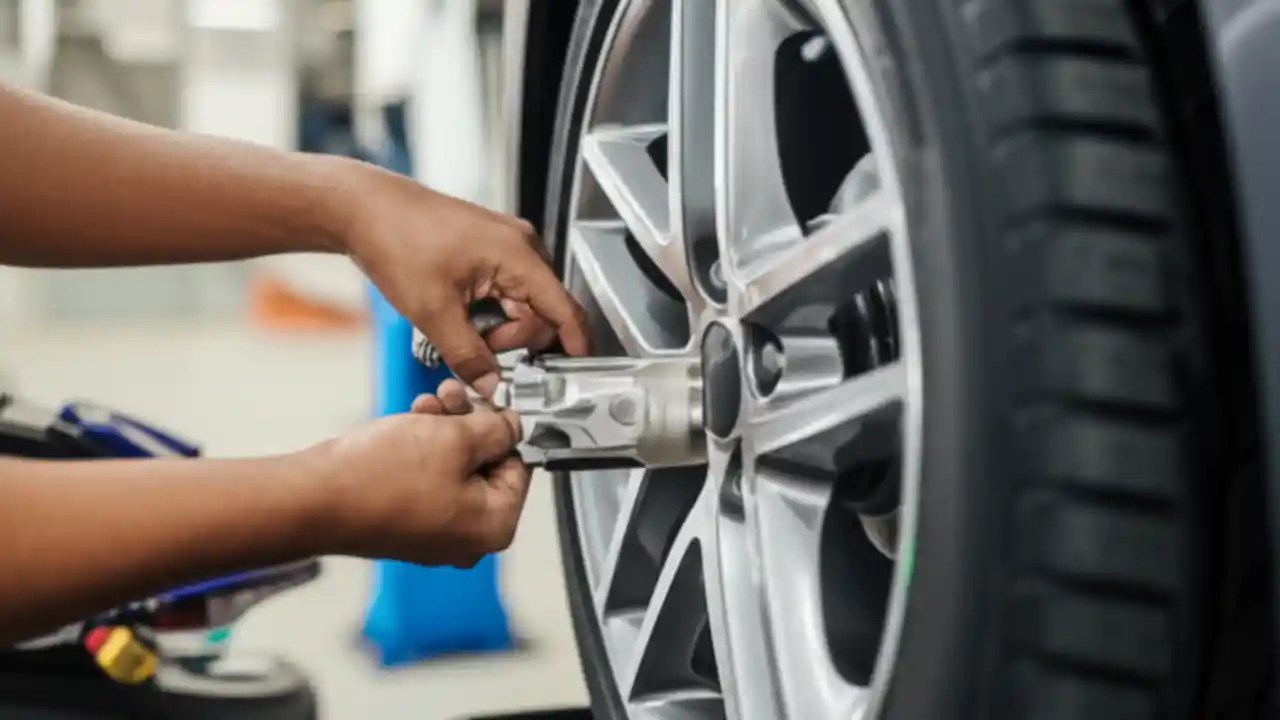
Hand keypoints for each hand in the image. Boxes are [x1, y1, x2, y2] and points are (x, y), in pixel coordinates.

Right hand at [309, 396, 529, 567]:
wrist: (315, 497)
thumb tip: (513, 426)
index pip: (519, 468)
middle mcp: (467, 539)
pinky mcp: (405, 521)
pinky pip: (428, 478)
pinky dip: (424, 447)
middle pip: (487, 467)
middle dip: (470, 423)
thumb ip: (496, 429)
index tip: (491, 403)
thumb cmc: (380, 479)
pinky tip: (411, 420)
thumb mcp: (455, 437)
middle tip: (455, 395)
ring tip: (428, 403)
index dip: (505, 429)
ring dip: (445, 428)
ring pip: (455, 467)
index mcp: (493, 526)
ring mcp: (435, 533)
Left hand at [332, 162, 590, 395]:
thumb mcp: (432, 311)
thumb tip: (491, 386)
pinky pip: (504, 291)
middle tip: (476, 350)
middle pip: (541, 312)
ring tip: (459, 329)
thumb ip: (468, 355)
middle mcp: (520, 246)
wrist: (363, 208)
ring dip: (498, 328)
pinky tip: (459, 315)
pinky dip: (488, 312)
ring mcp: (505, 245)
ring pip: (521, 304)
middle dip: (514, 341)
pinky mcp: (488, 249)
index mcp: (518, 255)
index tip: (578, 371)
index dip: (575, 344)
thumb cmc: (396, 239)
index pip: (564, 309)